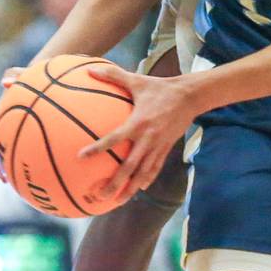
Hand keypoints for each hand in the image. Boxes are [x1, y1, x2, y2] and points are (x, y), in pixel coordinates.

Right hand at [0, 67, 26, 181]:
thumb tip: (3, 80)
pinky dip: (25, 162)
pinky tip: (37, 175)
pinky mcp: (23, 137)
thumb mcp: (25, 73)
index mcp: (0, 110)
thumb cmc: (33, 76)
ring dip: (6, 167)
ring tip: (12, 182)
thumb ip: (16, 74)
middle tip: (1, 176)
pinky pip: (22, 151)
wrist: (41, 80)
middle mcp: (3, 124)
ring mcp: (12, 131)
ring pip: (6, 152)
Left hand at [78, 65, 197, 199]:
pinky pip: (155, 168)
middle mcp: (147, 138)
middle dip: (114, 183)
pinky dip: (147, 180)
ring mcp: (158, 146)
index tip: (81, 157)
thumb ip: (113, 76)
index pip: (114, 138)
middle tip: (99, 196)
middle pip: (129, 167)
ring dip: (130, 189)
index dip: (98, 148)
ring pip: (142, 173)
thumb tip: (90, 68)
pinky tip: (138, 190)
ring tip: (117, 202)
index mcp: (137, 122)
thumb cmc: (159, 87)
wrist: (190, 97)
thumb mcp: (137, 80)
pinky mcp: (166, 149)